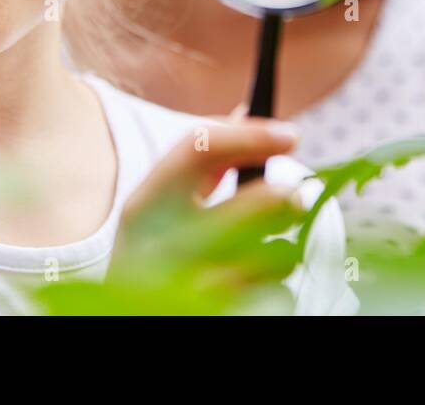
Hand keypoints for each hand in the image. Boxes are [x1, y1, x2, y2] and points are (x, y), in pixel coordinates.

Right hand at [108, 116, 307, 301]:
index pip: (196, 149)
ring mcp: (181, 286)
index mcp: (144, 206)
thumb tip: (246, 110)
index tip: (291, 135)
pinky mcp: (209, 313)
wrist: (127, 314)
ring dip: (281, 249)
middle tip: (297, 198)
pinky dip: (277, 285)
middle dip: (278, 200)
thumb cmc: (158, 247)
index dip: (249, 136)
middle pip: (238, 209)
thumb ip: (204, 161)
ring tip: (277, 249)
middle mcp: (156, 245)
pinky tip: (263, 282)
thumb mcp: (164, 204)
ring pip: (262, 258)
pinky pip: (269, 294)